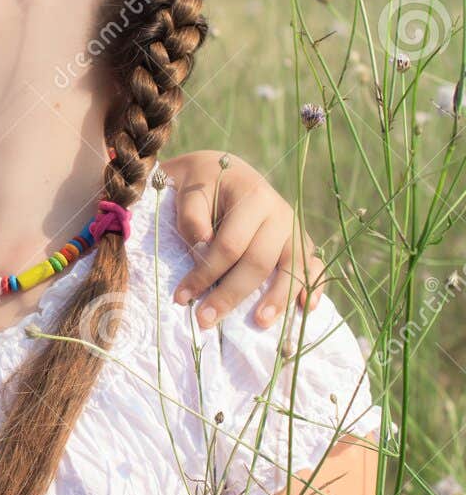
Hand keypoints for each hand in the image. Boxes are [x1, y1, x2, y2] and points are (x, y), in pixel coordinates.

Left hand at [160, 151, 326, 330]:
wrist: (223, 170)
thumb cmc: (201, 185)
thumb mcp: (189, 192)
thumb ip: (192, 219)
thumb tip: (203, 250)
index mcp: (252, 196)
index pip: (230, 245)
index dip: (205, 273)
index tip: (181, 297)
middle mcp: (280, 213)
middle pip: (259, 262)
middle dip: (231, 294)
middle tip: (206, 320)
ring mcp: (294, 228)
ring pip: (293, 267)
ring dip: (278, 298)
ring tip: (261, 324)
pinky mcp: (300, 241)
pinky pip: (313, 265)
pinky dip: (314, 286)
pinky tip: (307, 308)